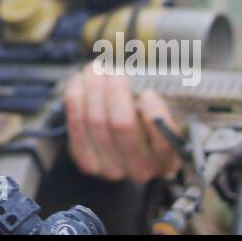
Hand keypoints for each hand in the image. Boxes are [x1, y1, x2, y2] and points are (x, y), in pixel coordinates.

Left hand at [63, 66, 182, 182]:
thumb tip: (140, 87)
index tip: (147, 93)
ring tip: (94, 69)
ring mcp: (111, 170)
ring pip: (95, 121)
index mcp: (166, 160)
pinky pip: (76, 125)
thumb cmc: (146, 124)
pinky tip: (79, 80)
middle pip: (122, 124)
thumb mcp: (160, 116)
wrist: (120, 149)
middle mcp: (140, 171)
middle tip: (112, 69)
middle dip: (115, 90)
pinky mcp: (87, 162)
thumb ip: (155, 105)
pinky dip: (75, 97)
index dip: (154, 113)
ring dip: (93, 88)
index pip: (164, 141)